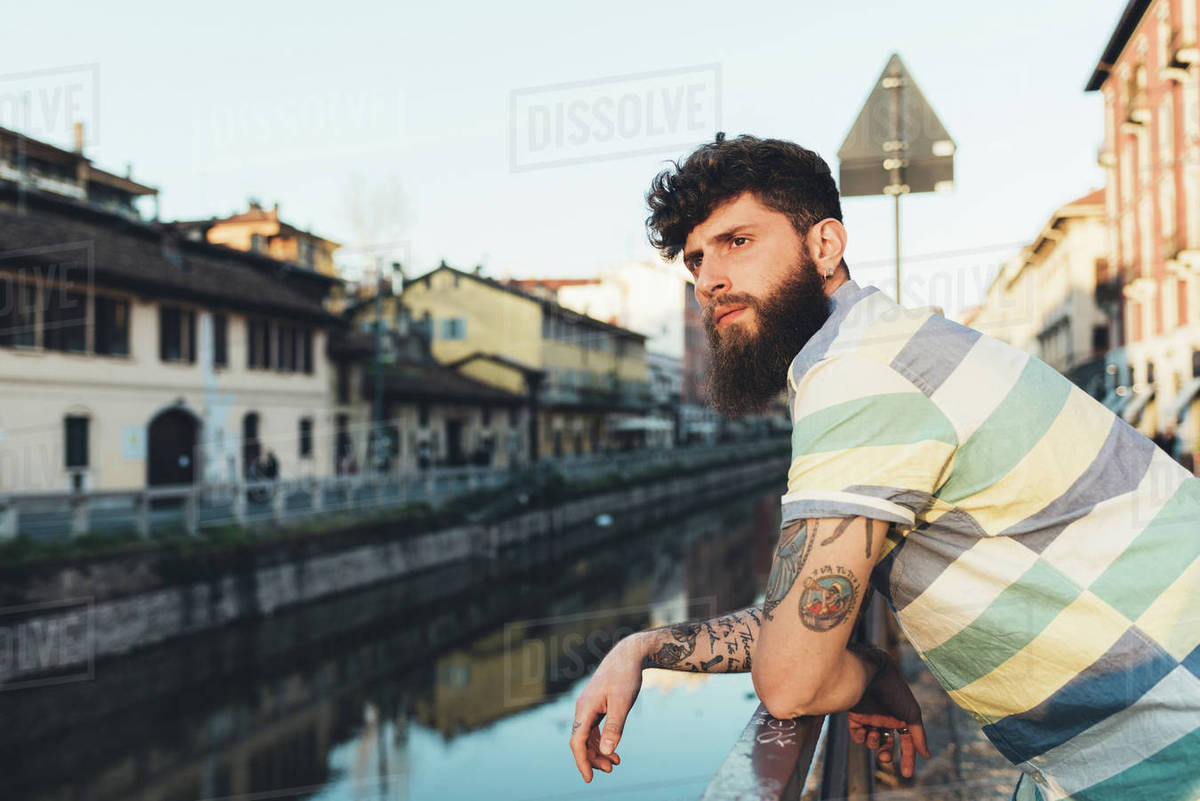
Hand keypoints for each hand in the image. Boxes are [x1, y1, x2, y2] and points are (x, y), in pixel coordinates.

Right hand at [568, 632, 644, 781]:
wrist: (628, 655)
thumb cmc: (625, 677)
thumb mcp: (622, 703)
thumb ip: (614, 728)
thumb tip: (607, 751)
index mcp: (585, 708)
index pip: (578, 741)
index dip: (582, 762)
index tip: (589, 779)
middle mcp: (583, 708)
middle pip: (582, 741)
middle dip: (594, 758)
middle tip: (611, 769)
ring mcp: (589, 706)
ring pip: (588, 736)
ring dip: (599, 751)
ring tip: (615, 763)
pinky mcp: (596, 705)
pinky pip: (594, 728)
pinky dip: (602, 741)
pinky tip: (614, 750)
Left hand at [847, 645, 930, 777]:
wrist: (872, 673)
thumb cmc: (896, 691)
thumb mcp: (912, 714)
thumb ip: (918, 735)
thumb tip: (926, 756)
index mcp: (901, 718)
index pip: (906, 742)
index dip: (907, 758)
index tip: (906, 774)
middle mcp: (885, 719)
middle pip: (886, 745)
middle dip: (886, 754)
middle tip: (885, 757)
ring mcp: (870, 717)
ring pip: (872, 741)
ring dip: (874, 744)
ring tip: (875, 735)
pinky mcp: (855, 715)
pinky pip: (857, 735)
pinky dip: (861, 738)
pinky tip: (864, 731)